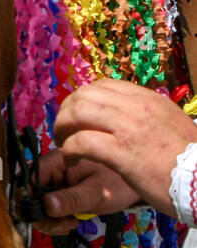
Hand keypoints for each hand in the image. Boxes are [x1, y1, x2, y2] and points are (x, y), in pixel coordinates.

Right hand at [35, 147, 140, 235]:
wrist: (138, 181)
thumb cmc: (119, 184)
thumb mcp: (97, 193)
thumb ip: (71, 199)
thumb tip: (45, 205)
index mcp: (55, 162)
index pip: (27, 181)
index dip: (28, 202)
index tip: (45, 219)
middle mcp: (49, 169)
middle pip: (28, 194)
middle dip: (40, 215)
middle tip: (62, 226)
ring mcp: (53, 180)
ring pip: (35, 202)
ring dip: (48, 219)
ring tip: (69, 224)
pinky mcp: (59, 190)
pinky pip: (46, 205)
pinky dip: (54, 218)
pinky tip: (70, 221)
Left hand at [51, 78, 196, 216]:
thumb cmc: (188, 159)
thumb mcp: (170, 124)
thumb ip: (146, 116)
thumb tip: (123, 115)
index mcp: (148, 99)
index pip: (102, 86)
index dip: (81, 100)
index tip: (77, 118)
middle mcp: (137, 107)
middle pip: (83, 96)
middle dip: (66, 113)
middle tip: (64, 132)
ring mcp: (129, 128)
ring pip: (77, 113)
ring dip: (63, 129)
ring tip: (64, 145)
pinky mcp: (122, 152)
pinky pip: (81, 142)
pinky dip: (69, 150)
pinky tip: (71, 161)